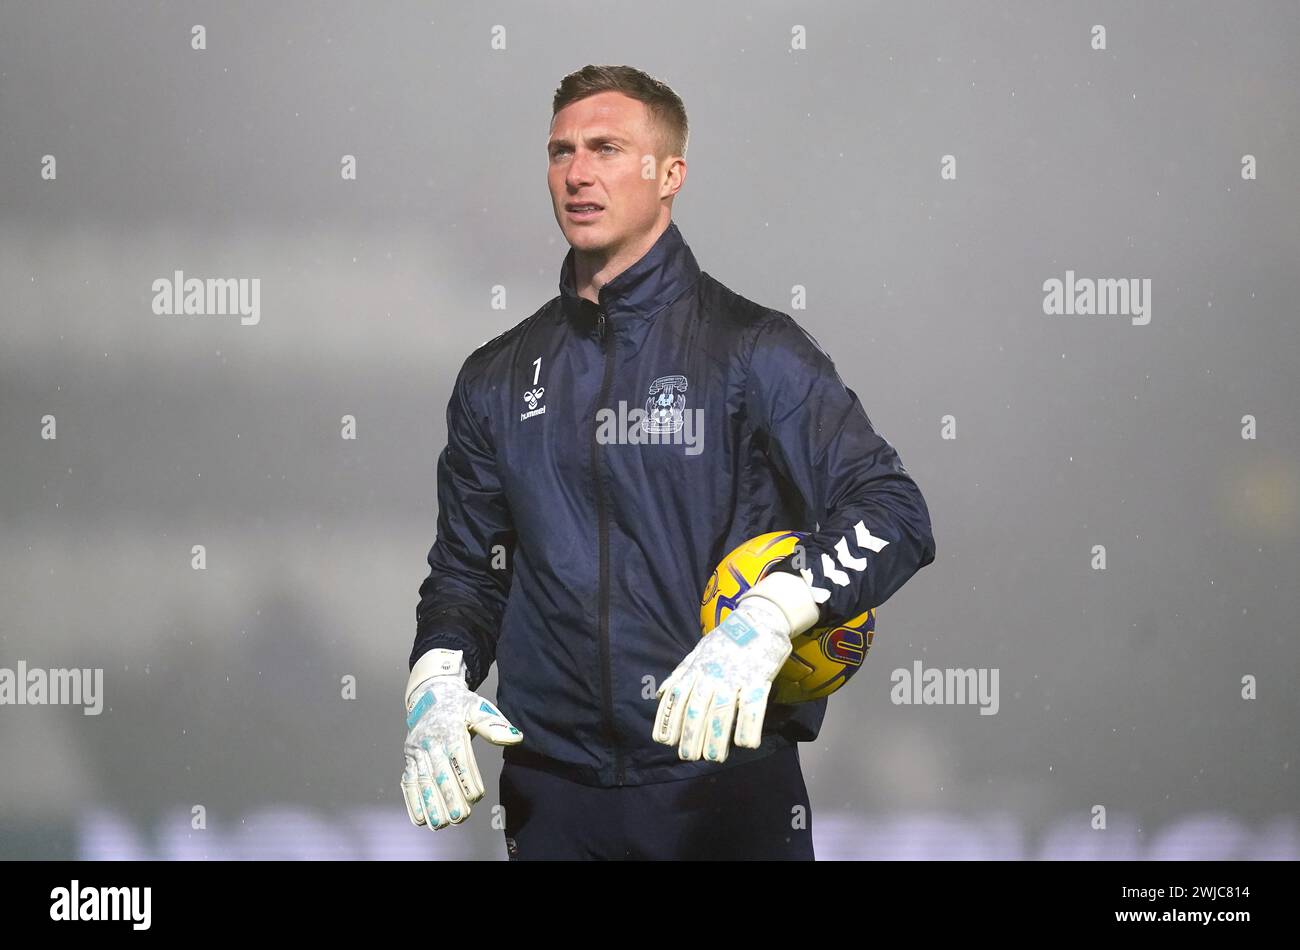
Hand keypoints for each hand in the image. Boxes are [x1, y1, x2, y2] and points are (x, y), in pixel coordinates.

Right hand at [400, 648, 522, 829]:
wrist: (430, 694)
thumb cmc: (459, 705)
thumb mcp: (477, 708)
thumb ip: (494, 725)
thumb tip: (515, 738)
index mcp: (448, 728)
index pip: (458, 756)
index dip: (466, 777)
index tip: (477, 797)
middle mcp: (429, 741)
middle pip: (439, 772)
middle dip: (449, 797)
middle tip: (460, 818)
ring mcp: (416, 751)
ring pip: (422, 780)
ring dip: (430, 804)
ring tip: (440, 824)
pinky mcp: (409, 759)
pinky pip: (408, 782)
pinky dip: (413, 801)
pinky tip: (421, 819)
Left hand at [653, 593, 795, 761]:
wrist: (761, 617)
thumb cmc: (728, 638)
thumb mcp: (699, 651)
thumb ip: (681, 674)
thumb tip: (661, 694)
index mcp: (697, 668)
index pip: (677, 697)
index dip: (669, 720)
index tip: (665, 741)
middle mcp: (713, 674)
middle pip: (697, 709)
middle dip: (691, 735)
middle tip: (688, 757)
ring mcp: (736, 677)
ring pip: (723, 712)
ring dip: (716, 738)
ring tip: (714, 758)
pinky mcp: (760, 679)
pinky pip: (753, 707)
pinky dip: (749, 727)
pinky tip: (745, 744)